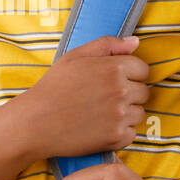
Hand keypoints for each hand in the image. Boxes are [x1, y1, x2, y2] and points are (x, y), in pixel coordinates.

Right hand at [14, 35, 149, 161]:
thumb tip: (135, 42)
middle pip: (144, 92)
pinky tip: (100, 128)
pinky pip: (131, 133)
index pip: (143, 70)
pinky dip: (119, 133)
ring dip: (125, 114)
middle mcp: (121, 90)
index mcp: (114, 67)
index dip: (129, 75)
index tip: (111, 82)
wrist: (35, 122)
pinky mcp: (116, 137)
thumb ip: (107, 44)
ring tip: (100, 114)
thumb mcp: (75, 56)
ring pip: (139, 113)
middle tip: (103, 99)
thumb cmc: (53, 87)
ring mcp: (120, 115)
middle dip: (129, 94)